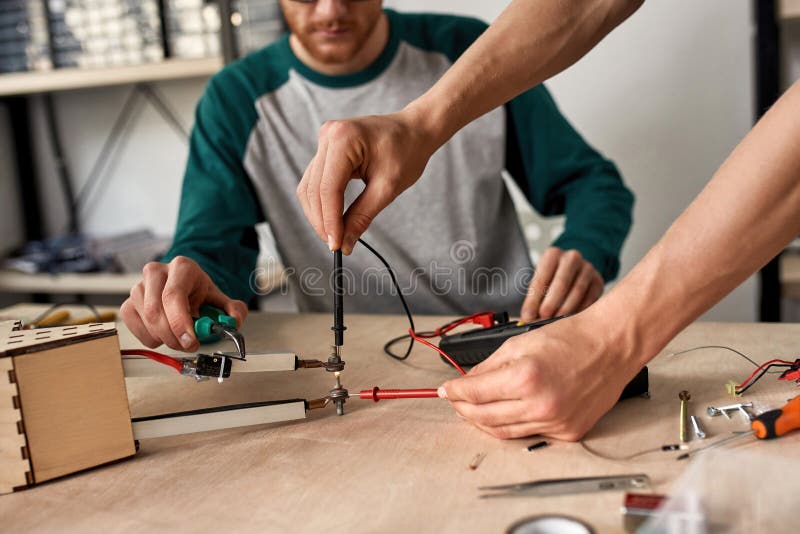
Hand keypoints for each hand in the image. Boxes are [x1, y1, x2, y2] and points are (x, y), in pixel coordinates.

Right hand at [120, 256, 247, 350]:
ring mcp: (138, 287)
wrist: (184, 286)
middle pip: (155, 311)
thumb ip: (232, 310)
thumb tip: (235, 321)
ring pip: (146, 321)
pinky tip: (165, 334)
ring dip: (164, 338)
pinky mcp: (128, 303)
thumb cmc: (199, 292)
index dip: (180, 322)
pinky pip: (135, 328)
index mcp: (181, 267)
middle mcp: (156, 273)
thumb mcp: (219, 299)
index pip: (173, 295)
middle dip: (173, 336)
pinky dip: (151, 339)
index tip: (191, 341)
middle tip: (189, 346)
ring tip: (180, 337)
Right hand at [297, 106, 438, 253]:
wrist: (414, 129)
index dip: (329, 221)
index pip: (328, 189)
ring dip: (319, 214)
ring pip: (310, 187)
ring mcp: (324, 140)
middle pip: (314, 189)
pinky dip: (322, 202)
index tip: (336, 246)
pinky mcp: (326, 148)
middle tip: (336, 245)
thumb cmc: (407, 152)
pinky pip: (316, 180)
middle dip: (322, 221)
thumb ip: (362, 216)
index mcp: (343, 139)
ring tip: (335, 235)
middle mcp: (328, 136)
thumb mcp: (387, 187)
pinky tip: (333, 219)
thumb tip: (344, 244)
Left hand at [438, 307, 641, 440]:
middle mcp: (540, 406)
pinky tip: (505, 413)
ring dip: (484, 420)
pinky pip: (530, 433)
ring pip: (505, 431)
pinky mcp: (569, 432)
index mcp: (525, 378)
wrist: (611, 346)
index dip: (453, 392)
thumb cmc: (571, 338)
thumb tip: (466, 382)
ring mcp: (556, 423)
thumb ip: (488, 367)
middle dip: (463, 409)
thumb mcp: (519, 344)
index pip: (474, 393)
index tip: (445, 389)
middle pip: (484, 418)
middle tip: (454, 400)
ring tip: (474, 409)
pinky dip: (513, 425)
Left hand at [520, 247, 603, 321]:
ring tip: (555, 323)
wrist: (573, 270)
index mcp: (552, 254)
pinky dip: (579, 312)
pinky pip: (590, 299)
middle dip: (551, 303)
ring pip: (577, 291)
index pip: (541, 278)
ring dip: (565, 310)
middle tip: (543, 319)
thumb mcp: (540, 281)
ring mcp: (588, 269)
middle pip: (561, 282)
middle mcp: (572, 258)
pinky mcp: (599, 282)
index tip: (527, 316)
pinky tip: (570, 322)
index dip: (533, 299)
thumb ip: (534, 298)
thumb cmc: (550, 279)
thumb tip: (528, 319)